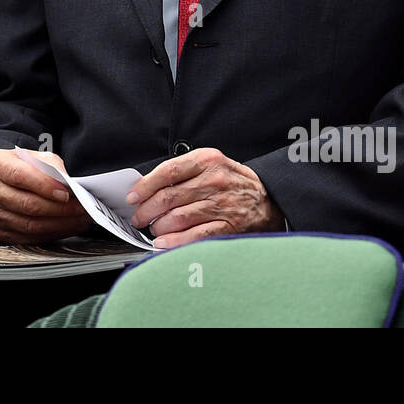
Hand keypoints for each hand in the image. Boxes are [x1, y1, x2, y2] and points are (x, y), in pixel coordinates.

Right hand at [0, 148, 91, 244]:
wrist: (6, 180)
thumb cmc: (24, 167)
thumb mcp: (37, 156)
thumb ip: (51, 166)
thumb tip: (67, 184)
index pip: (20, 176)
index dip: (45, 186)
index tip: (66, 193)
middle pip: (27, 204)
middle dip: (60, 209)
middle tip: (82, 208)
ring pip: (30, 225)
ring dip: (60, 224)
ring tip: (79, 219)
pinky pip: (28, 238)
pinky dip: (52, 234)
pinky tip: (66, 226)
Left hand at [127, 148, 281, 248]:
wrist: (270, 200)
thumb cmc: (235, 183)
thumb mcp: (213, 164)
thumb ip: (185, 171)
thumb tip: (150, 187)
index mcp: (208, 160)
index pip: (168, 171)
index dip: (145, 186)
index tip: (133, 197)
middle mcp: (215, 181)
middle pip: (169, 197)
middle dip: (147, 210)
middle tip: (139, 218)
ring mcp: (222, 205)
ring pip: (178, 217)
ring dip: (159, 226)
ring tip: (153, 229)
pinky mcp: (229, 226)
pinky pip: (195, 236)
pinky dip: (175, 241)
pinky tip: (163, 243)